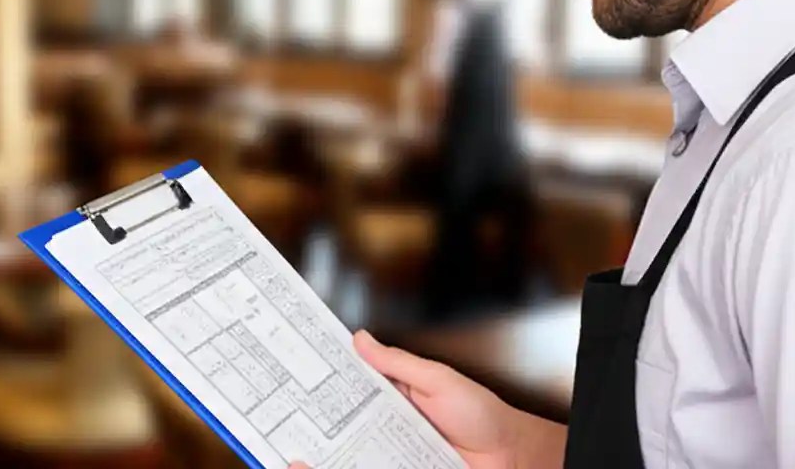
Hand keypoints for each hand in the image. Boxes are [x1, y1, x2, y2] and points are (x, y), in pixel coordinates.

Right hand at [289, 330, 564, 468]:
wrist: (510, 455)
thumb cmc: (480, 413)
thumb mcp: (436, 379)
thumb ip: (397, 363)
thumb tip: (360, 339)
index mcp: (392, 396)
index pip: (348, 389)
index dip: (321, 386)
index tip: (289, 378)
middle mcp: (386, 426)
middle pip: (341, 427)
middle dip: (312, 427)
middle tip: (284, 427)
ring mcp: (391, 454)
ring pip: (351, 454)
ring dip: (327, 453)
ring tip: (297, 456)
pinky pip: (369, 466)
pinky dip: (351, 464)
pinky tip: (329, 464)